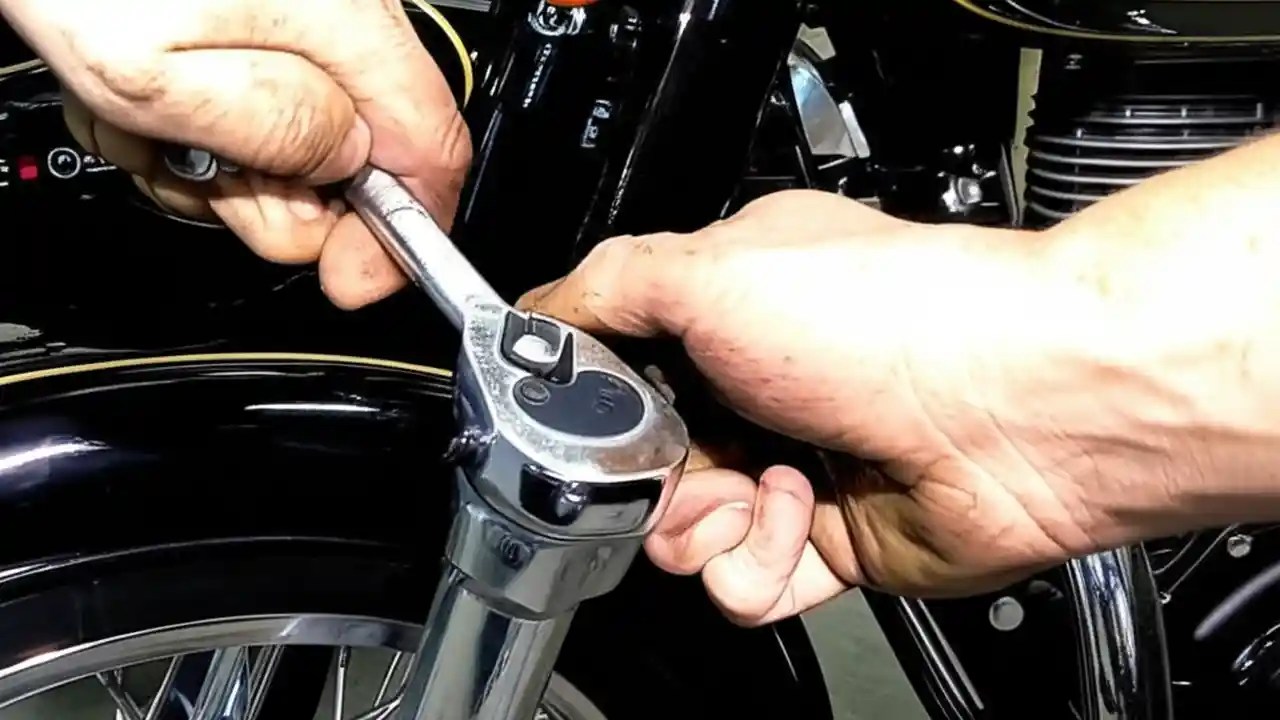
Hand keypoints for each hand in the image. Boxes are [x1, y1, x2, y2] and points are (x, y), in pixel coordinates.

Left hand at [0, 0, 469, 308]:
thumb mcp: (157, 76)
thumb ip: (276, 129)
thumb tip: (346, 162)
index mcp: (345, 24)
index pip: (431, 153)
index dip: (401, 233)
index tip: (349, 274)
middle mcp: (344, 15)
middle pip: (361, 156)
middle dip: (281, 198)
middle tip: (212, 185)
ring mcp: (306, 19)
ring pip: (299, 141)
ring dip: (221, 163)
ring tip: (153, 129)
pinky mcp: (265, 23)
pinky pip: (256, 107)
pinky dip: (199, 125)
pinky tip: (149, 103)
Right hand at [519, 189, 1108, 624]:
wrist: (1016, 411)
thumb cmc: (889, 319)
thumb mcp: (708, 270)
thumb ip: (605, 289)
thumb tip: (538, 316)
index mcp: (730, 311)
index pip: (623, 369)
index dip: (599, 404)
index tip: (594, 416)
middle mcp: (761, 389)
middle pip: (646, 466)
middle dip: (650, 479)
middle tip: (690, 462)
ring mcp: (795, 467)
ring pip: (686, 535)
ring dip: (707, 525)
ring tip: (759, 491)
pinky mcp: (829, 543)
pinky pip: (745, 586)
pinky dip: (756, 570)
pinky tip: (792, 526)